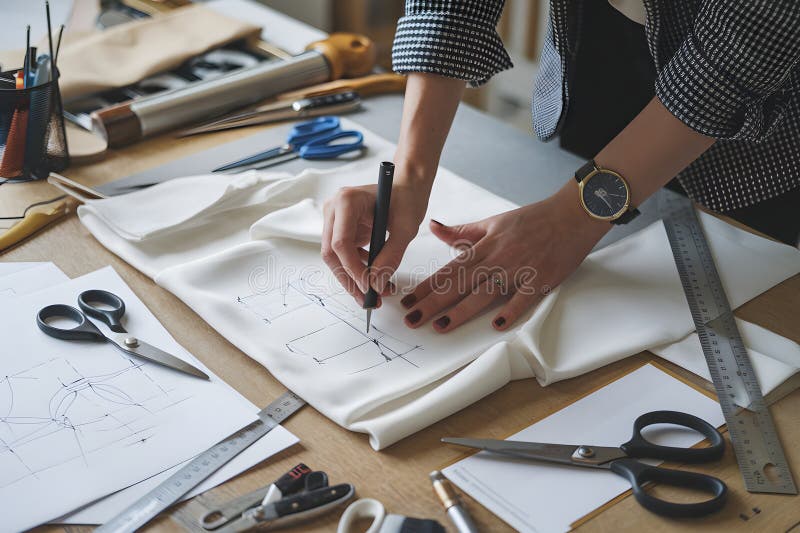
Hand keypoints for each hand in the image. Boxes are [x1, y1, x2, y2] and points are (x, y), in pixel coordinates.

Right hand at [321, 180, 428, 304]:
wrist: (407, 187)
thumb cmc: (406, 198)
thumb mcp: (405, 229)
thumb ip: (390, 256)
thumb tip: (376, 284)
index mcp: (346, 201)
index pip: (340, 243)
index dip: (353, 269)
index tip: (368, 287)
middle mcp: (334, 209)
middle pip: (332, 253)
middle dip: (350, 279)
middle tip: (368, 300)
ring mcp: (335, 219)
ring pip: (336, 258)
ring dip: (354, 277)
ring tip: (378, 291)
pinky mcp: (341, 229)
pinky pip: (344, 255)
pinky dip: (358, 269)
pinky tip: (375, 276)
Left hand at [400, 183, 610, 332]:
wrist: (571, 215)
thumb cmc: (533, 219)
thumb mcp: (493, 222)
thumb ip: (462, 231)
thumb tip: (434, 227)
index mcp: (485, 246)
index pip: (449, 269)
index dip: (427, 285)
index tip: (408, 299)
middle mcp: (498, 258)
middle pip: (459, 284)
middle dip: (433, 302)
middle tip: (412, 318)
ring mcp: (518, 269)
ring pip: (484, 292)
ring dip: (461, 311)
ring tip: (441, 325)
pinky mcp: (540, 279)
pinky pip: (522, 298)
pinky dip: (510, 311)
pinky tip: (496, 325)